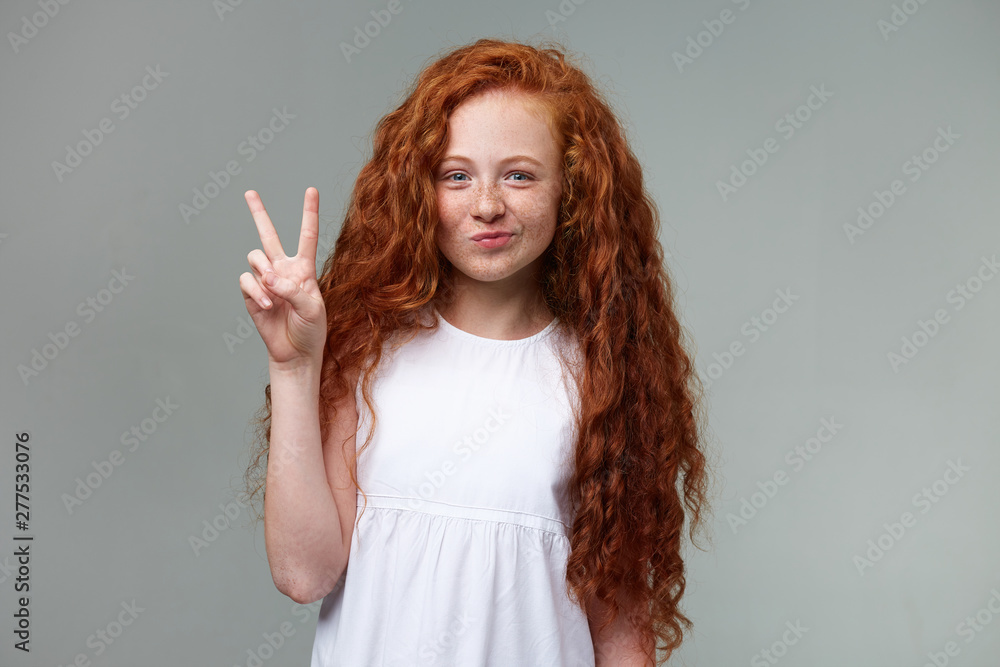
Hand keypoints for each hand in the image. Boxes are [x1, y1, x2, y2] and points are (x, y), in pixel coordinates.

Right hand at [239, 188, 327, 367]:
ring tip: (274, 296)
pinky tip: (267, 305)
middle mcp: (283, 270)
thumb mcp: (312, 308)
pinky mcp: (251, 294)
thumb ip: (293, 289)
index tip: (311, 190)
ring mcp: (265, 281)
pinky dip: (256, 291)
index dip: (309, 213)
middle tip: (250, 192)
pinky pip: (246, 280)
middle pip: (268, 235)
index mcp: (304, 269)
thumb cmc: (310, 329)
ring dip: (263, 274)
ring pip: (255, 258)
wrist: (295, 352)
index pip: (307, 236)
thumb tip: (268, 277)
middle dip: (259, 213)